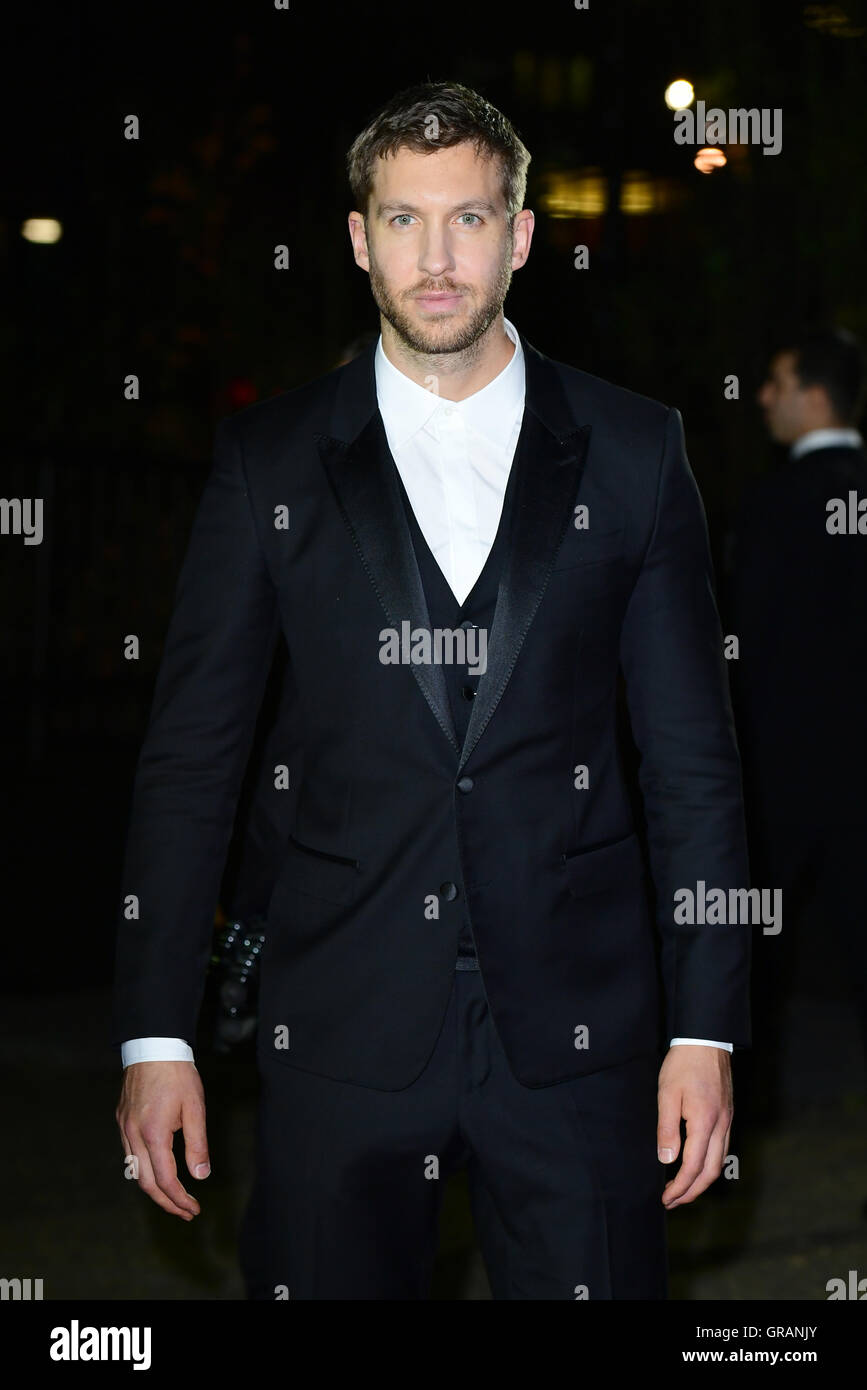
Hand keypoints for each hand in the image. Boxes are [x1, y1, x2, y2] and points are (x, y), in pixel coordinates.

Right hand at [116, 1061, 209, 1219]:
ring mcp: (124, 1126)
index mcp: (153, 1134)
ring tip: (174, 1196)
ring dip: (153, 1188)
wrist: (153, 1045)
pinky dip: (143, 1168)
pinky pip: (129, 1152)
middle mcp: (133, 1134)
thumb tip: (200, 1176)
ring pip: (134, 1170)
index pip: (165, 1180)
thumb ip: (197, 1145)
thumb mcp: (195, 1108)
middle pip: (145, 1182)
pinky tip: (158, 1168)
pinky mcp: (121, 1119)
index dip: (180, 1199)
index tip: (194, 1209)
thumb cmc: (178, 1074)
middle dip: (166, 1202)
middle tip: (185, 1211)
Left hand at [656, 1045, 732, 1209]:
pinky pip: (722, 1149)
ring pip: (719, 1163)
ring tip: (682, 1189)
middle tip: (672, 1201)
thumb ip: (667, 1129)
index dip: (679, 1187)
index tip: (665, 1198)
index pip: (692, 1166)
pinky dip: (709, 1165)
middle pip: (711, 1172)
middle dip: (692, 1192)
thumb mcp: (667, 1094)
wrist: (706, 1040)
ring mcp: (727, 1121)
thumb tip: (667, 1160)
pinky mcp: (728, 1116)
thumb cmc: (684, 1065)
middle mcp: (721, 1126)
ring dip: (701, 1181)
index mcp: (704, 1122)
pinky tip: (696, 1165)